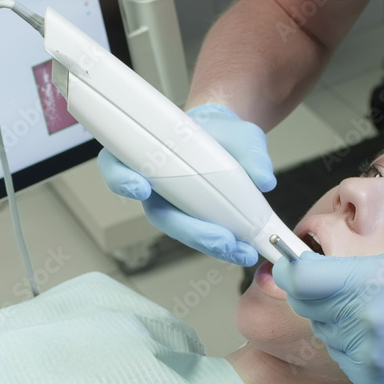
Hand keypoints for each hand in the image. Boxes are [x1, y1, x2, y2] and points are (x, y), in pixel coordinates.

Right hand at [96, 104, 274, 265]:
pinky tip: (242, 249)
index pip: (119, 167)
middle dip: (189, 229)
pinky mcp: (191, 219)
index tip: (140, 188)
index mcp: (146, 154)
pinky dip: (220, 244)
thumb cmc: (219, 133)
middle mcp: (152, 185)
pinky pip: (200, 234)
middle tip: (220, 239)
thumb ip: (251, 153)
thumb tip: (264, 179)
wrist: (226, 140)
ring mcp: (171, 205)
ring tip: (238, 250)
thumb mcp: (240, 134)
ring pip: (180, 229)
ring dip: (208, 243)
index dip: (123, 180)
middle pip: (158, 213)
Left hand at [271, 248, 383, 383]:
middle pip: (306, 306)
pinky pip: (343, 359)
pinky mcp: (370, 381)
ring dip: (337, 323)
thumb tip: (317, 269)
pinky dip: (354, 349)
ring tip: (376, 319)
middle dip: (314, 295)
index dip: (290, 270)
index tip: (290, 267)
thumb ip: (356, 268)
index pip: (302, 278)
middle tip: (336, 290)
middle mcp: (362, 321)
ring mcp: (364, 355)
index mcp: (370, 284)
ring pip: (324, 334)